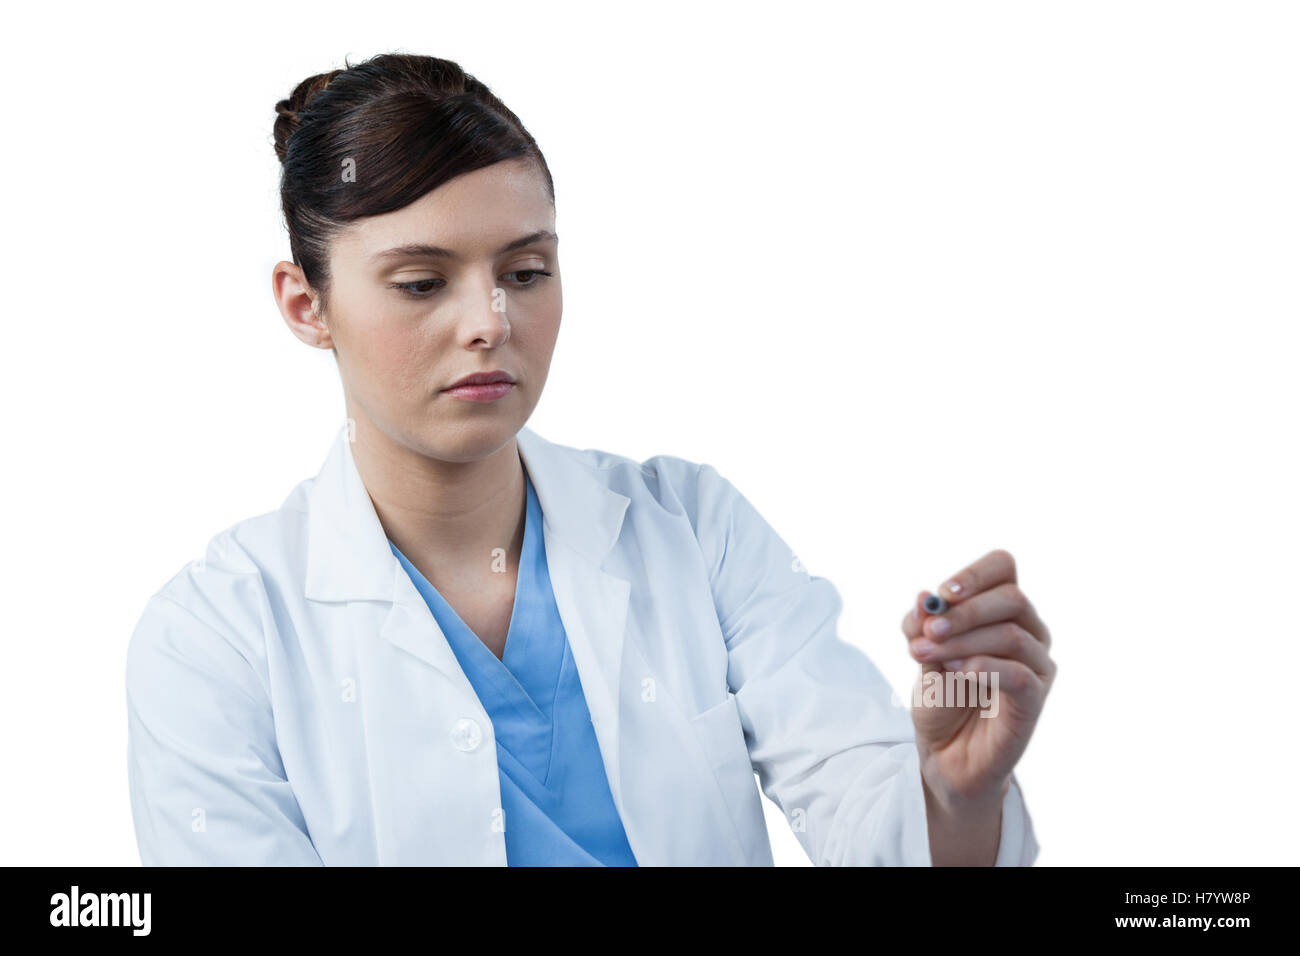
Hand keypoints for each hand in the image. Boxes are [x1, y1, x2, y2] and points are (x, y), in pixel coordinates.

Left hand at [899, 549, 1054, 807]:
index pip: (1003, 567)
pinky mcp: (1036, 698)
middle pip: (1012, 597)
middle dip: (964, 612)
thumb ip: (923, 627)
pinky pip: (1019, 673)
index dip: (975, 573)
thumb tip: (923, 597)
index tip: (943, 593)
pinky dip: (984, 667)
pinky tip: (957, 672)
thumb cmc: (941, 694)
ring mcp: (1037, 664)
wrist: (946, 751)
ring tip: (927, 656)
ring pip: (1012, 634)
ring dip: (964, 642)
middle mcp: (1029, 630)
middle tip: (929, 631)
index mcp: (1002, 609)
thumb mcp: (922, 653)